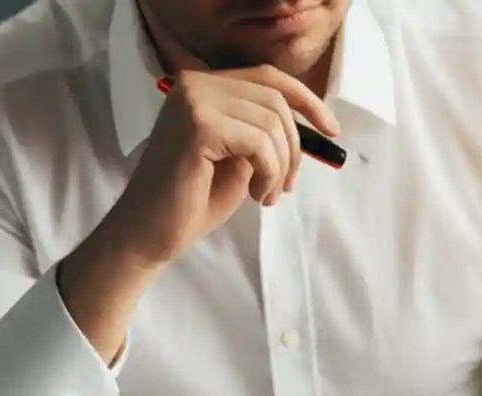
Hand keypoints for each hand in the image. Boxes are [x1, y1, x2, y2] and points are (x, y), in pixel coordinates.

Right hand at [57, 65, 340, 361]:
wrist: (149, 232)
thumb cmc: (192, 199)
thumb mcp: (239, 157)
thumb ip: (264, 132)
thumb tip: (311, 122)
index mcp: (202, 85)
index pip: (268, 77)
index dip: (306, 100)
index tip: (332, 130)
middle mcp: (194, 83)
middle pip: (275, 100)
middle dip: (294, 147)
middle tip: (286, 186)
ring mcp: (193, 101)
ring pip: (271, 124)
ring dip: (280, 167)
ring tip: (266, 195)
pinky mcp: (198, 125)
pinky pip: (260, 144)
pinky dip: (269, 173)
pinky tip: (255, 195)